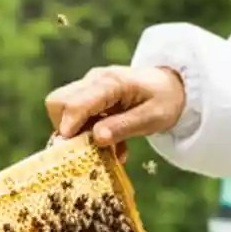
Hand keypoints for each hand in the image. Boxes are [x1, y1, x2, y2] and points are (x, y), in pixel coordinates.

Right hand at [45, 65, 184, 156]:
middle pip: (58, 101)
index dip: (69, 127)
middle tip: (87, 149)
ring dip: (78, 134)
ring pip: (62, 109)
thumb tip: (97, 138)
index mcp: (111, 83)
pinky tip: (112, 146)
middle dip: (65, 129)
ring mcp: (90, 87)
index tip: (73, 150)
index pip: (75, 103)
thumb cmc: (164, 100)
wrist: (172, 86)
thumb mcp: (152, 118)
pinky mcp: (90, 96)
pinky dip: (87, 134)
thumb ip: (125, 126)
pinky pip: (76, 116)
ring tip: (106, 149)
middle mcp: (94, 81)